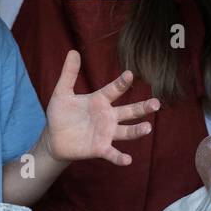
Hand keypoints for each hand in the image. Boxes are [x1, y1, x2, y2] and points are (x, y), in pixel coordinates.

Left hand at [42, 52, 159, 165]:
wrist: (53, 138)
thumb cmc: (60, 114)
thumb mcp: (62, 93)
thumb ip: (69, 74)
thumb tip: (73, 51)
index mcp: (100, 100)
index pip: (114, 90)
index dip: (122, 83)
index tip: (129, 74)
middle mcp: (108, 116)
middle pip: (129, 111)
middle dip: (143, 107)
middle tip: (156, 103)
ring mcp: (106, 133)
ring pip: (126, 132)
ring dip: (137, 131)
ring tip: (147, 128)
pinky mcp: (100, 148)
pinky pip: (113, 153)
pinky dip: (120, 158)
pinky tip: (128, 160)